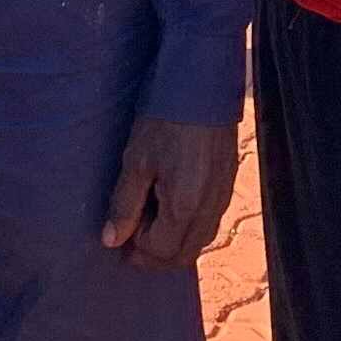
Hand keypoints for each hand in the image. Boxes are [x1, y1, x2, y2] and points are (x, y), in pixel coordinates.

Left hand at [102, 115, 240, 267]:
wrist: (204, 85)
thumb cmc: (166, 120)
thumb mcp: (136, 161)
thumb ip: (124, 205)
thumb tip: (112, 240)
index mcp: (184, 207)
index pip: (160, 252)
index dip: (137, 250)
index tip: (120, 236)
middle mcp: (209, 209)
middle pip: (183, 256)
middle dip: (156, 255)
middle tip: (131, 239)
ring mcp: (223, 196)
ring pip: (199, 241)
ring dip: (174, 243)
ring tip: (150, 221)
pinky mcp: (229, 182)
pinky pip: (210, 221)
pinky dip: (189, 227)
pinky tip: (172, 204)